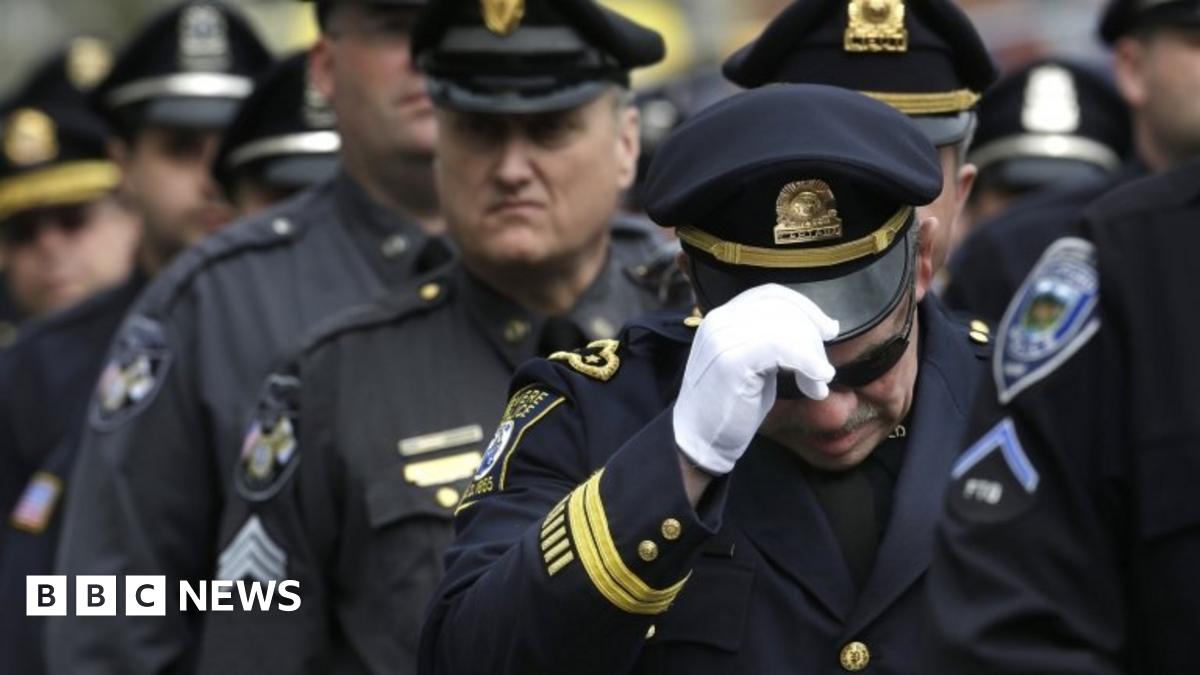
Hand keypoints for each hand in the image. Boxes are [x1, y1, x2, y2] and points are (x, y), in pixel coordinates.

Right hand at [673, 284, 837, 474]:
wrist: (700, 440)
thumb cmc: (730, 406)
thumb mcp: (754, 364)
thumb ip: (774, 341)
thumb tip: (820, 325)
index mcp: (722, 317)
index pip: (771, 293)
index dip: (805, 307)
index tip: (829, 330)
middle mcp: (719, 320)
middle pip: (782, 308)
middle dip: (812, 336)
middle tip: (822, 370)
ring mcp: (722, 338)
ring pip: (786, 328)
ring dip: (812, 356)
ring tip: (817, 383)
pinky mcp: (732, 360)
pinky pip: (783, 348)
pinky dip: (808, 365)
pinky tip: (815, 387)